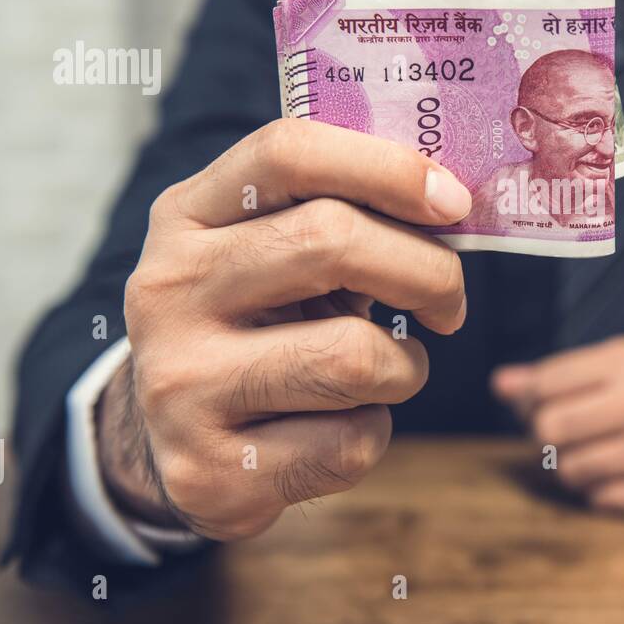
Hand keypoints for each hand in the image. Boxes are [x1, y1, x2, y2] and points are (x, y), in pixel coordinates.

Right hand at [97, 118, 470, 540]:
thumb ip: (342, 212)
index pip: (287, 153)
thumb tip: (450, 200)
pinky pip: (348, 443)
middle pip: (331, 242)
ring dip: (405, 367)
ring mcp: (179, 384)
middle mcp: (167, 290)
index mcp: (186, 216)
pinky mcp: (208, 471)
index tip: (455, 203)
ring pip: (353, 356)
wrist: (184, 448)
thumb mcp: (276, 254)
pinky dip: (374, 433)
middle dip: (428, 272)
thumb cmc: (263, 328)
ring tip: (389, 370)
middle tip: (450, 302)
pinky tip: (339, 427)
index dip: (387, 168)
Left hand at [491, 335, 623, 516]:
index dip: (530, 394)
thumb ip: (568, 372)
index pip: (545, 382)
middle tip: (566, 428)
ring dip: (571, 462)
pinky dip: (600, 488)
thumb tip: (501, 384)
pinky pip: (599, 500)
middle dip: (545, 431)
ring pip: (568, 469)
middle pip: (547, 428)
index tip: (538, 398)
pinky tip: (623, 471)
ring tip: (600, 448)